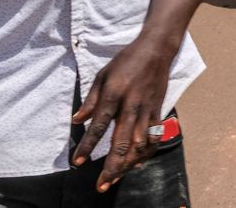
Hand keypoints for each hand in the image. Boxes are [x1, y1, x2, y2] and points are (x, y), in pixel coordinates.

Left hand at [71, 37, 174, 191]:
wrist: (157, 49)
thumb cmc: (126, 61)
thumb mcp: (102, 75)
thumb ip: (91, 100)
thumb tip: (77, 121)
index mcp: (114, 94)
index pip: (99, 126)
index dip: (87, 146)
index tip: (78, 163)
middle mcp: (132, 105)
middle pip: (121, 142)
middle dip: (111, 166)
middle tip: (101, 184)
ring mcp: (147, 110)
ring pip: (139, 144)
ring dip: (128, 164)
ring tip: (116, 178)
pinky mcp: (158, 111)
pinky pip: (154, 137)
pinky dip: (146, 153)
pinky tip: (137, 163)